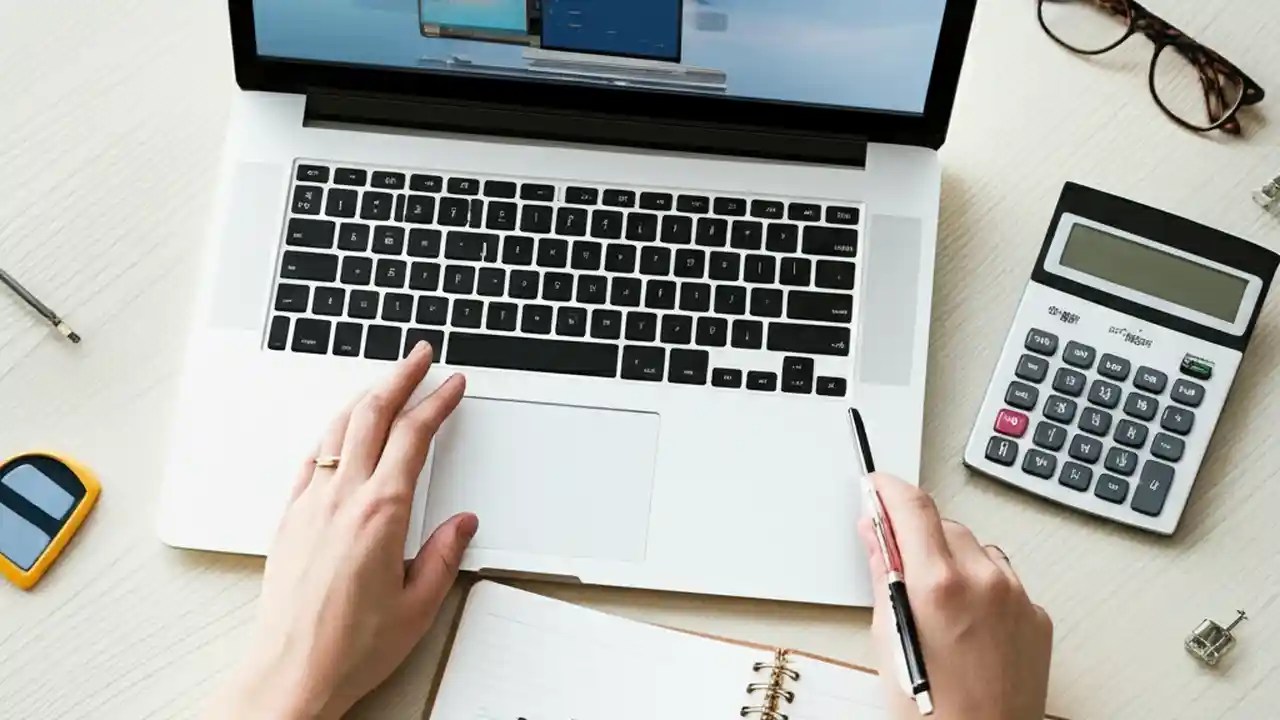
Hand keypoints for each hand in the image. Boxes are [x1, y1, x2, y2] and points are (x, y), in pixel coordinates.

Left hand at [209, 343, 475, 719]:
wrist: (291, 670)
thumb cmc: (350, 645)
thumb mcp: (420, 604)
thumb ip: (445, 554)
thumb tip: (462, 523)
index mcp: (382, 512)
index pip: (414, 435)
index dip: (437, 402)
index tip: (452, 383)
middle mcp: (343, 498)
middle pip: (372, 414)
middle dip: (400, 377)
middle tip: (419, 356)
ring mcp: (310, 504)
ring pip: (337, 428)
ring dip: (364, 397)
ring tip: (383, 383)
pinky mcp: (289, 519)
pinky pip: (310, 459)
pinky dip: (330, 434)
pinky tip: (338, 432)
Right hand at [859, 473, 1052, 719]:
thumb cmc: (931, 714)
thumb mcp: (888, 641)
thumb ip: (884, 576)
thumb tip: (876, 535)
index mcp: (940, 585)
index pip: (912, 507)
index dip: (889, 490)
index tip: (876, 486)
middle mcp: (985, 581)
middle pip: (944, 526)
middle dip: (917, 534)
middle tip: (895, 560)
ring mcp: (1017, 598)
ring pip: (977, 550)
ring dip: (952, 559)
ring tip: (934, 605)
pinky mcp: (1037, 617)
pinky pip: (1004, 580)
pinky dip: (982, 586)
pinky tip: (965, 623)